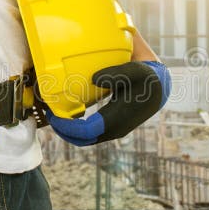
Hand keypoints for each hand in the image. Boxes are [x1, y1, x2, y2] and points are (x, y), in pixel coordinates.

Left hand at [46, 61, 170, 145]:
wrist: (159, 88)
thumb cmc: (146, 78)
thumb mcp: (134, 70)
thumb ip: (116, 73)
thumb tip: (95, 78)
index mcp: (117, 119)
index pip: (86, 131)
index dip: (67, 126)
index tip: (53, 115)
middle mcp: (115, 130)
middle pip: (82, 139)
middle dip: (63, 130)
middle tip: (49, 114)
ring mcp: (114, 131)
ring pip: (85, 138)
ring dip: (69, 130)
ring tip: (56, 114)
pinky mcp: (113, 128)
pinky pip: (90, 133)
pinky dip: (77, 128)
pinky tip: (69, 114)